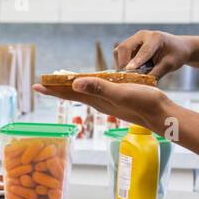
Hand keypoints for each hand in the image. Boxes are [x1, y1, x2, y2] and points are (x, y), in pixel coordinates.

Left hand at [33, 78, 172, 131]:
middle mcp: (99, 102)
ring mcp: (108, 103)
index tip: (36, 85)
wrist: (162, 115)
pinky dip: (88, 87)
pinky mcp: (118, 100)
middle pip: (73, 94)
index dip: (53, 89)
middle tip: (42, 84)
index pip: (69, 93)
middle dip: (57, 89)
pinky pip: (96, 93)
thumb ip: (99, 88)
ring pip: (84, 94)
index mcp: (97, 100)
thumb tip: (75, 83)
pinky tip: (90, 85)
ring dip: (70, 88)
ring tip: (61, 83)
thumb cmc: (144, 103)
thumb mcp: (120, 92)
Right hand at [114, 30, 193, 77]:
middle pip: (124, 47)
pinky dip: (122, 63)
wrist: (179, 47)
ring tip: (129, 74)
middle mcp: (142, 35)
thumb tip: (141, 83)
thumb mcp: (169, 65)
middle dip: (123, 63)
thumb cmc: (176, 55)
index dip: (135, 61)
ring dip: (121, 63)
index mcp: (155, 38)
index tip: (129, 71)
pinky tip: (130, 71)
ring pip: (119, 51)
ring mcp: (135, 39)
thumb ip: (155, 73)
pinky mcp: (131, 45)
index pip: (143, 50)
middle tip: (126, 77)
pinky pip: (120, 54)